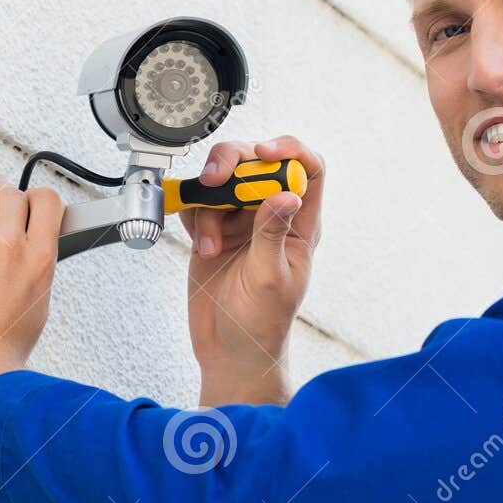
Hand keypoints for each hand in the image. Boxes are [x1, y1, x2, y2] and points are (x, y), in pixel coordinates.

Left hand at [0, 163, 63, 436]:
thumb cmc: (0, 350)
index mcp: (39, 260)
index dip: (38, 197)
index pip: (47, 203)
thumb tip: (31, 258)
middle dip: (6, 190)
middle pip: (11, 194)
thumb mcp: (37, 307)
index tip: (31, 200)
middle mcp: (7, 245)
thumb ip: (35, 273)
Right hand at [179, 136, 324, 404]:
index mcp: (300, 225)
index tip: (263, 151)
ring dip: (209, 201)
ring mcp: (241, 222)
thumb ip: (272, 233)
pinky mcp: (213, 231)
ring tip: (209, 240)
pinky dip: (195, 218)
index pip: (307, 169)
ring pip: (223, 180)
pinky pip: (200, 203)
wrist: (229, 351)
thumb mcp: (270, 278)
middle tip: (213, 178)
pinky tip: (202, 247)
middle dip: (232, 162)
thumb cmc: (261, 324)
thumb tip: (286, 195)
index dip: (289, 150)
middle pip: (256, 162)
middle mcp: (270, 216)